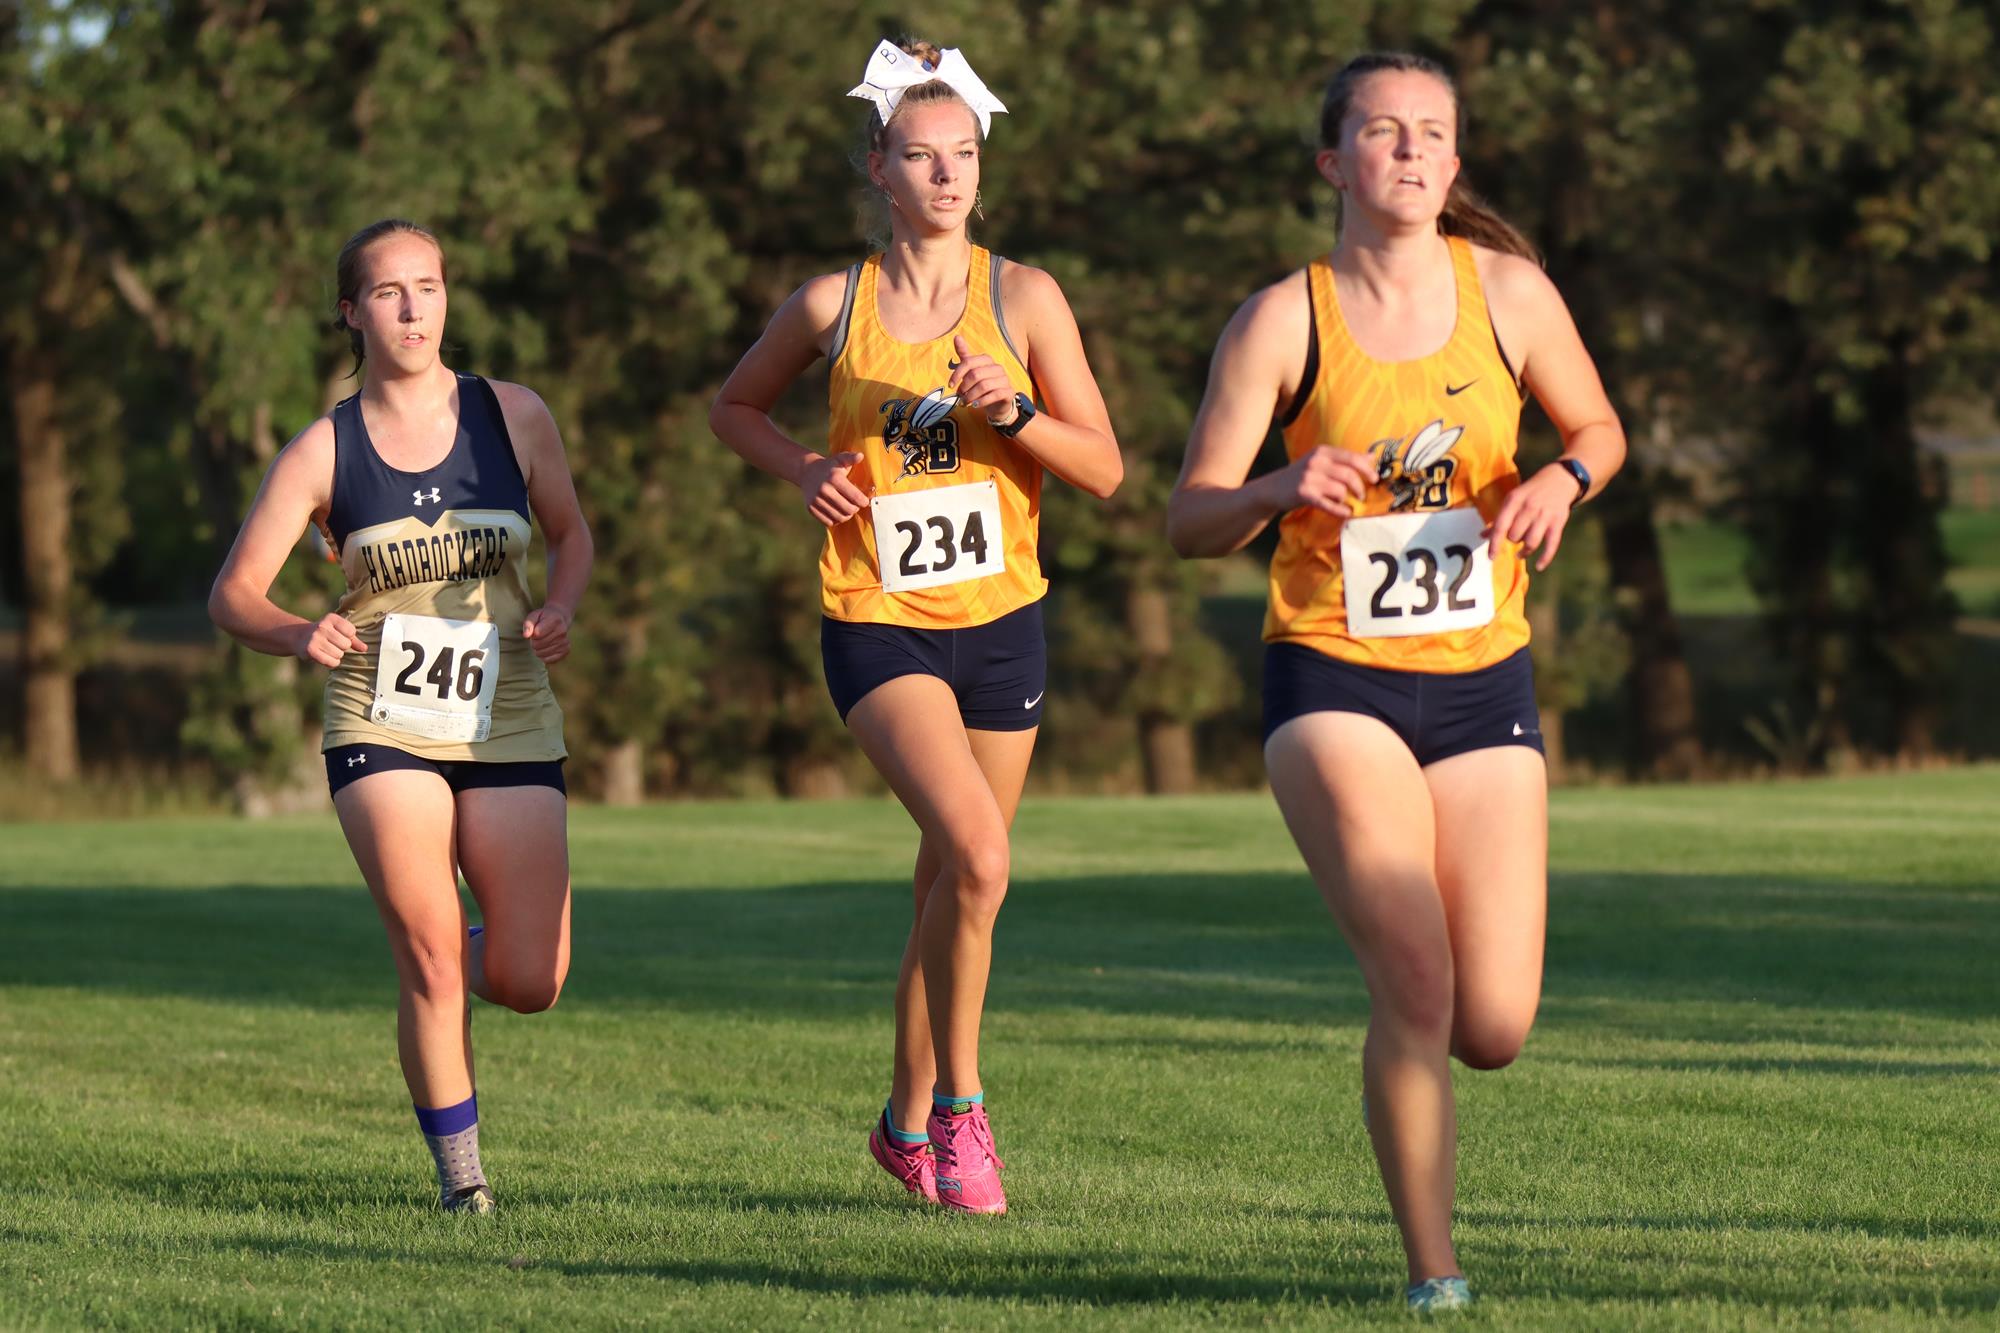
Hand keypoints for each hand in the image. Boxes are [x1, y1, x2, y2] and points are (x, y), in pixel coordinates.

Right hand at [293, 613, 365, 667]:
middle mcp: (322, 626)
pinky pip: (331, 662)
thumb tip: (364, 649)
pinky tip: (324, 657)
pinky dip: (331, 662)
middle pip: (346, 644)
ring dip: (336, 655)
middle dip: (342, 647)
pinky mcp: (310, 650)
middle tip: (332, 644)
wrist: (300, 637)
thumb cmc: (325, 634)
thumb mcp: (338, 631)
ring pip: (339, 654)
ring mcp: (315, 638)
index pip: (351, 631)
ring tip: (326, 649)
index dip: (348, 637)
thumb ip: (353, 639)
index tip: (339, 635)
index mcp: (331, 618)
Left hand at [522, 604, 572, 663]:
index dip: (532, 634)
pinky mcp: (566, 651)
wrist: (561, 619)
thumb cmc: (544, 617)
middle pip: (538, 644)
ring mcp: (565, 642)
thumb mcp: (534, 615)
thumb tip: (526, 636)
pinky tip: (546, 648)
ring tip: (542, 641)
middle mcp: (562, 631)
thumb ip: (528, 624)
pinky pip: (548, 660)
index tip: (535, 630)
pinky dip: (544, 656)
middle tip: (538, 636)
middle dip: (534, 641)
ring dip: (538, 649)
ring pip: (541, 653)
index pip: (537, 634)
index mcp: (555, 620)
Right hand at [799, 450, 868, 525]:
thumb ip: (851, 458)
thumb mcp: (840, 459)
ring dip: (846, 515)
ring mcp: (816, 500)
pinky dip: (835, 520)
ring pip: (839, 517)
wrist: (807, 471)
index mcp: (834, 478)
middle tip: (855, 505)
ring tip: (847, 509)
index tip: (864, 501)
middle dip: (855, 509)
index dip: (863, 502)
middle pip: (849, 509)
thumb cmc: (829, 467)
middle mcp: (824, 490)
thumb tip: (860, 456)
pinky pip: (828, 522)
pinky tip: (837, 512)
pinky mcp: (810, 508)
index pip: (855, 497)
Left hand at [949, 335, 1018, 424]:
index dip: (957, 373)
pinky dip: (982, 401)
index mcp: (987, 360)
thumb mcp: (972, 369)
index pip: (969, 362)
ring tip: (965, 402)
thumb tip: (957, 336)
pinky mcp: (1009, 392)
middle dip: (964, 387)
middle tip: (959, 396)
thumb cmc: (982, 385)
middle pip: (976, 374)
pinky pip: (995, 395)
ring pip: (984, 386)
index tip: (950, 385)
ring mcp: (1005, 380)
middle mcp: (997, 368)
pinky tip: (975, 405)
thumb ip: (965, 355)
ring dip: (971, 396)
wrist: (998, 404)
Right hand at [1259, 446, 1376, 517]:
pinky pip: (1329, 504)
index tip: (1375, 479)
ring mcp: (1309, 478)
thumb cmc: (1302, 474)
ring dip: (1346, 499)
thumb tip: (1371, 457)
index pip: (1352, 458)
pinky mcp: (1304, 494)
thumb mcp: (1321, 461)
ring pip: (1340, 490)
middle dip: (1359, 487)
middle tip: (1362, 495)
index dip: (1366, 469)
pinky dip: (1340, 510)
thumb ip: (1345, 459)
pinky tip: (1345, 512)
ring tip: (1344, 502)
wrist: (1273, 488)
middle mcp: (1316, 462)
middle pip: (1349, 475)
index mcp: (1322, 451)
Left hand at [1486, 464, 1579, 569]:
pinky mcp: (1558, 523)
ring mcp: (1545, 516)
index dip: (1494, 543)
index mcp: (1514, 500)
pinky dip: (1545, 558)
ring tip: (1521, 553)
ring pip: (1530, 543)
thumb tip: (1482, 536)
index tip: (1491, 557)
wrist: (1560, 479)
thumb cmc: (1531, 492)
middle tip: (1515, 537)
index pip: (1500, 526)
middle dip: (1512, 540)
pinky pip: (1551, 545)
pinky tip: (1539, 566)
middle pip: (1514, 536)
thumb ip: (1500, 518)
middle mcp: (1529, 508)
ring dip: (1524, 551)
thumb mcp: (1513, 499)